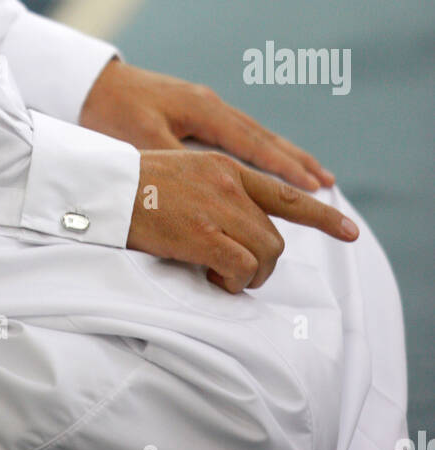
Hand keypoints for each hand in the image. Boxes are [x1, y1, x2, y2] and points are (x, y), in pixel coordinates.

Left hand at [80, 59, 333, 191]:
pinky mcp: (194, 109)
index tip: (316, 188)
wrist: (90, 82)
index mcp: (203, 109)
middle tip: (329, 185)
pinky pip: (239, 132)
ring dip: (285, 154)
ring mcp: (204, 105)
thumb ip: (179, 161)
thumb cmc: (111, 112)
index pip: (254, 143)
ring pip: (255, 133)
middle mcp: (211, 104)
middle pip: (264, 136)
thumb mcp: (142, 139)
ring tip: (314, 174)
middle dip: (297, 161)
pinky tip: (270, 158)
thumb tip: (212, 189)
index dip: (286, 167)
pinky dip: (262, 147)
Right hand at [126, 150, 358, 292]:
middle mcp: (228, 184)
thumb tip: (243, 228)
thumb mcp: (184, 172)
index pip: (284, 193)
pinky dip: (231, 282)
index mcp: (224, 167)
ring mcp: (217, 208)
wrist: (101, 188)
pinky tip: (208, 276)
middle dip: (261, 262)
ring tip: (216, 273)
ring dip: (246, 275)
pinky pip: (241, 270)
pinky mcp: (202, 234)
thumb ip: (216, 191)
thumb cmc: (132, 186)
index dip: (321, 215)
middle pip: (275, 237)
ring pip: (265, 256)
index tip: (350, 232)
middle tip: (230, 271)